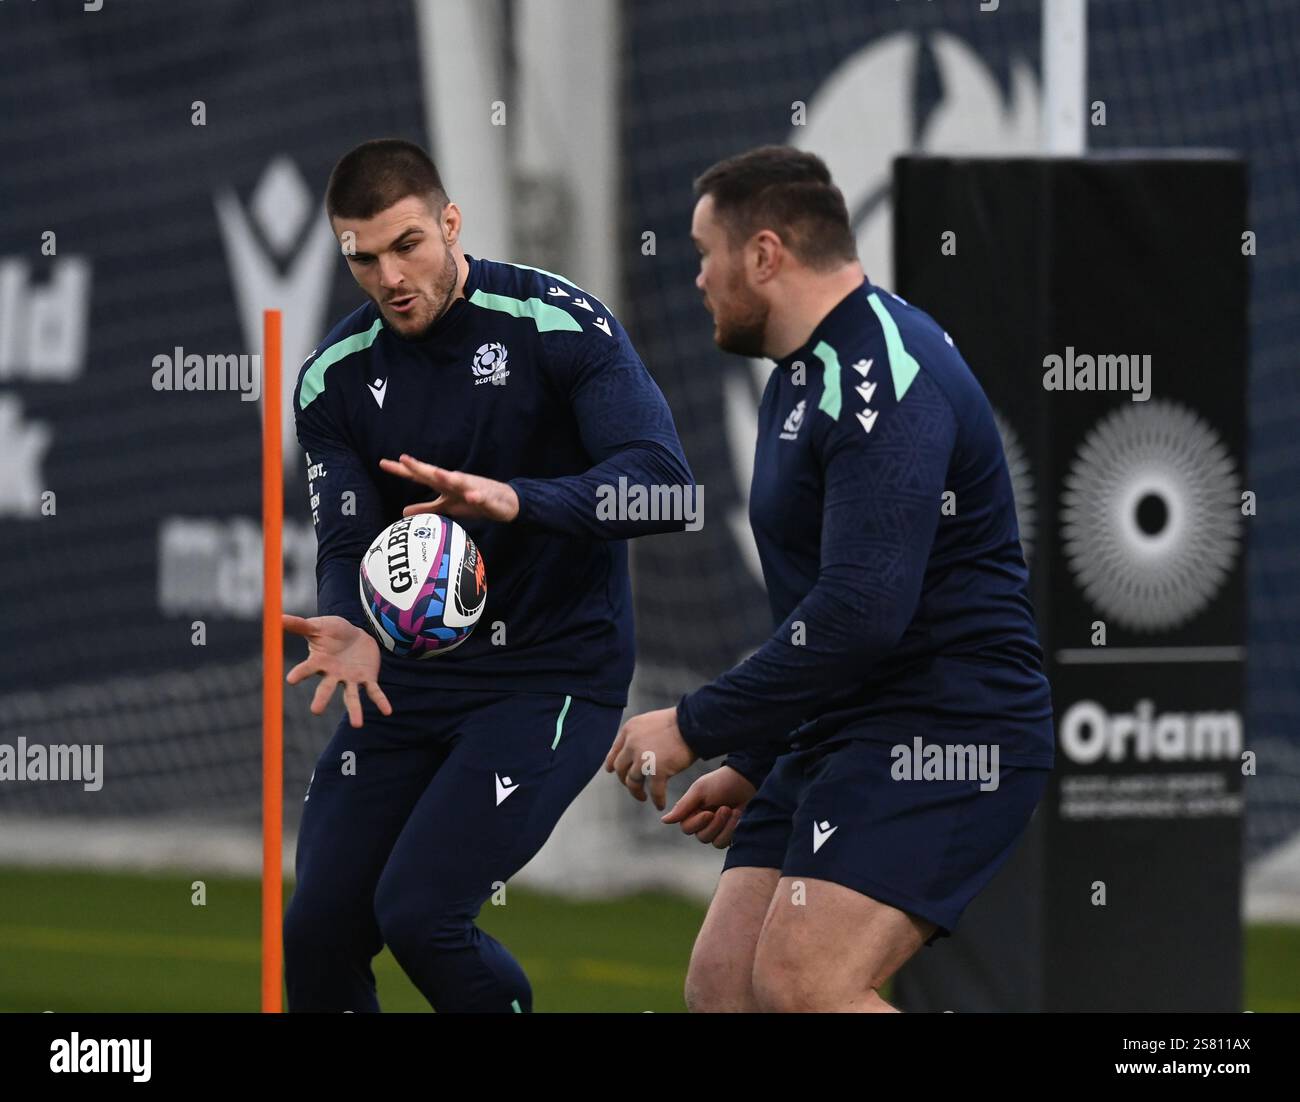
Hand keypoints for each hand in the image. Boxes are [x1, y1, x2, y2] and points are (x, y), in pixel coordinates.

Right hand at [283, 614, 392, 728]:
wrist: (356, 634)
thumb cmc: (332, 631)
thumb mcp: (318, 626)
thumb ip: (301, 625)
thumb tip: (278, 617)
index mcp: (319, 662)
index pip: (307, 669)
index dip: (300, 673)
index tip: (290, 679)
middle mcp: (333, 675)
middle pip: (326, 689)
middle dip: (322, 699)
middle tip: (315, 711)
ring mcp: (351, 679)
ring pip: (351, 697)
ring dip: (354, 710)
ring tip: (357, 724)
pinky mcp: (367, 679)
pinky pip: (374, 692)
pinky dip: (381, 701)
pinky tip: (388, 711)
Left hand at [379, 453, 519, 521]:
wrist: (504, 501)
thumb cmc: (473, 499)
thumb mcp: (447, 505)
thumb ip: (426, 507)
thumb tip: (403, 511)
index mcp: (444, 483)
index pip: (420, 475)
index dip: (402, 470)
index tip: (383, 463)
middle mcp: (455, 481)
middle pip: (435, 473)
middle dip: (420, 467)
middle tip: (404, 459)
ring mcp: (471, 487)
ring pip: (458, 481)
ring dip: (448, 477)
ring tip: (436, 473)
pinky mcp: (487, 497)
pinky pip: (481, 497)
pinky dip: (476, 496)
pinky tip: (472, 496)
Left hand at [604, 706, 697, 809]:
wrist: (693, 724)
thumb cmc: (678, 722)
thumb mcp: (650, 722)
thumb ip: (640, 735)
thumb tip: (637, 749)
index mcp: (630, 730)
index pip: (615, 751)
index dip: (612, 763)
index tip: (611, 770)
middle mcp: (632, 744)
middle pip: (620, 768)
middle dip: (624, 780)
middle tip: (632, 786)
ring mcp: (643, 758)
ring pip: (632, 782)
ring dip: (636, 792)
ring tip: (643, 797)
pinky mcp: (657, 770)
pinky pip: (655, 791)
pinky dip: (657, 799)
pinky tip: (660, 804)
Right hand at [660, 765, 755, 847]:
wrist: (746, 779)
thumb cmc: (721, 782)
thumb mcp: (700, 790)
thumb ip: (683, 806)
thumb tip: (664, 821)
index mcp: (692, 811)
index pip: (687, 828)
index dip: (698, 823)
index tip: (709, 812)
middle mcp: (703, 823)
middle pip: (702, 837)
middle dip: (716, 824)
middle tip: (726, 808)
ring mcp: (717, 829)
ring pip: (714, 842)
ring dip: (725, 827)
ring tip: (733, 811)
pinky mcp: (730, 833)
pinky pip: (726, 842)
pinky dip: (733, 830)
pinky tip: (738, 816)